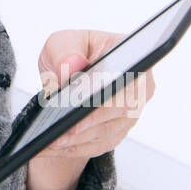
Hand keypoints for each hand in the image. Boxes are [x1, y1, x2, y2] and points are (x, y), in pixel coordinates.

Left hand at [33, 29, 155, 167]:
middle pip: (118, 112)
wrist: (68, 74)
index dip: (105, 97)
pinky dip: (74, 148)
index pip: (125, 82)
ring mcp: (130, 114)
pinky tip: (55, 147)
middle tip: (59, 132)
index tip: (80, 108)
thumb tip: (72, 65)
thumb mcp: (62, 42)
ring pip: (106, 133)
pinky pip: (97, 146)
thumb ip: (65, 50)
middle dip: (86, 124)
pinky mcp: (117, 133)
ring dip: (77, 140)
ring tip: (51, 141)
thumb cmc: (71, 53)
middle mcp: (139, 89)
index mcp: (133, 59)